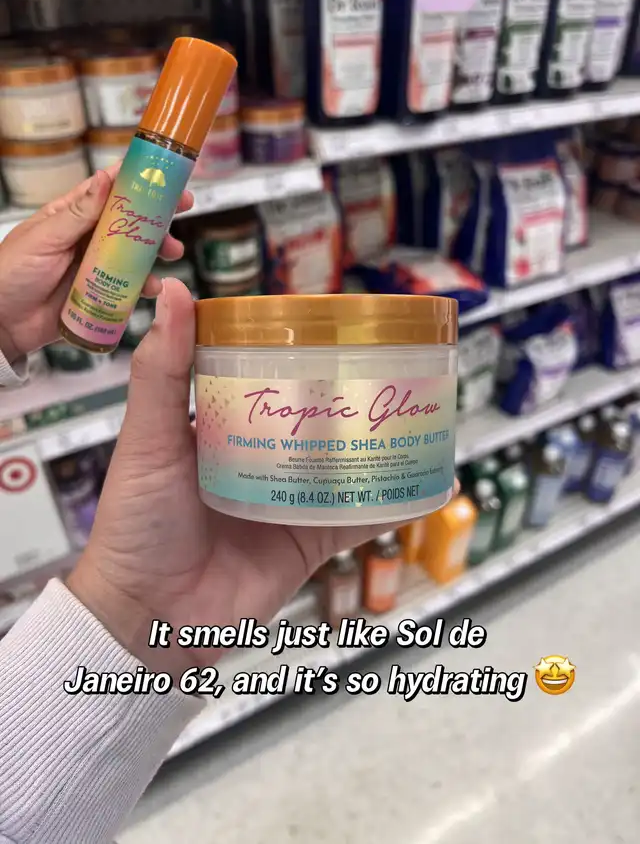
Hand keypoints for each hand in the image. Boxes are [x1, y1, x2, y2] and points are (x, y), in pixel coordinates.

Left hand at [0, 167, 192, 363]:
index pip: (110, 190)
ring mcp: (96, 267)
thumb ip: (79, 212)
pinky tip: (152, 288)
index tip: (166, 176)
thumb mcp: (46, 238)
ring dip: (156, 253)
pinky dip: (144, 287)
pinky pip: (129, 288)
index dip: (140, 181)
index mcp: (73, 215)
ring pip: (135, 255)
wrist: (2, 323)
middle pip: (131, 222)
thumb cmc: (10, 273)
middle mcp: (88, 239)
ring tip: (172, 254)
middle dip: (158, 217)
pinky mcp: (101, 294)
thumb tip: (105, 178)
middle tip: (182, 211)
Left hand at [68, 279, 391, 680]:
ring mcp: (289, 500)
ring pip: (344, 464)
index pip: (264, 376)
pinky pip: (358, 517)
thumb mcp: (148, 440)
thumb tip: (174, 292)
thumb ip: (162, 372)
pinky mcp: (310, 541)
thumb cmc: (137, 525)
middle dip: (349, 394)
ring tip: (421, 409)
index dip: (296, 350)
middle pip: (315, 419)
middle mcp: (260, 459)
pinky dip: (393, 503)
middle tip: (391, 361)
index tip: (332, 322)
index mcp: (221, 428)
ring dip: (380, 442)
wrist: (149, 619)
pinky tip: (430, 480)